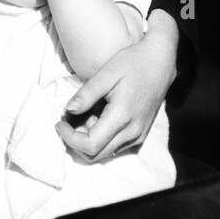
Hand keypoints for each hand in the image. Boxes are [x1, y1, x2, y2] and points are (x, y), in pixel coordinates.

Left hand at [58, 12, 176, 160]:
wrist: (160, 62)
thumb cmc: (132, 63)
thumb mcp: (106, 74)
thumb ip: (86, 95)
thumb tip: (68, 111)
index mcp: (122, 116)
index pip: (90, 145)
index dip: (69, 138)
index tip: (59, 123)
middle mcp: (133, 132)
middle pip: (95, 155)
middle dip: (75, 143)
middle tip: (66, 123)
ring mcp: (138, 136)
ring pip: (105, 154)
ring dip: (87, 142)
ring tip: (82, 118)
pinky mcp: (140, 135)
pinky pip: (115, 147)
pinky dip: (100, 140)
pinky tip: (97, 120)